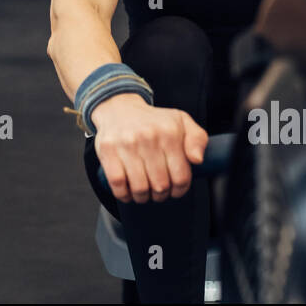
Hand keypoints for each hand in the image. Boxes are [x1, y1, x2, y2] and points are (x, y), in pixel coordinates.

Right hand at [91, 93, 208, 203]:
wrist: (119, 108)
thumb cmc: (153, 121)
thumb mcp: (181, 121)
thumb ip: (197, 139)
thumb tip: (197, 159)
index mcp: (169, 132)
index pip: (180, 176)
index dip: (180, 190)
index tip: (175, 190)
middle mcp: (148, 137)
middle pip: (160, 185)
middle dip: (161, 194)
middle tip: (159, 191)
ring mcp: (126, 145)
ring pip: (139, 188)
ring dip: (143, 197)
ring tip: (144, 192)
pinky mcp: (108, 151)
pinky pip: (118, 184)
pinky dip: (124, 194)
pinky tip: (128, 192)